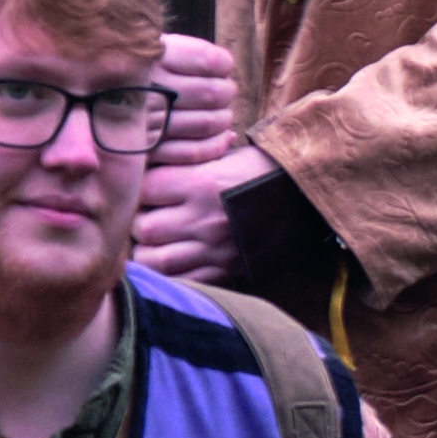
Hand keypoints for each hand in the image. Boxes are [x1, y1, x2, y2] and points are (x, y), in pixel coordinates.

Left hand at [131, 33, 265, 284]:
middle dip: (136, 223)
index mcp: (201, 182)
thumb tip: (139, 164)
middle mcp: (204, 217)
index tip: (138, 188)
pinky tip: (169, 262)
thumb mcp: (218, 156)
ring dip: (146, 252)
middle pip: (144, 228)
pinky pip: (183, 281)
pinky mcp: (224, 269)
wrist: (301, 196)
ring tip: (149, 242)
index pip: (146, 188)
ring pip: (156, 260)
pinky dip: (169, 275)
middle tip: (139, 216)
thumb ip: (180, 165)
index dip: (135, 189)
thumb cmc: (253, 170)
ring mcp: (214, 247)